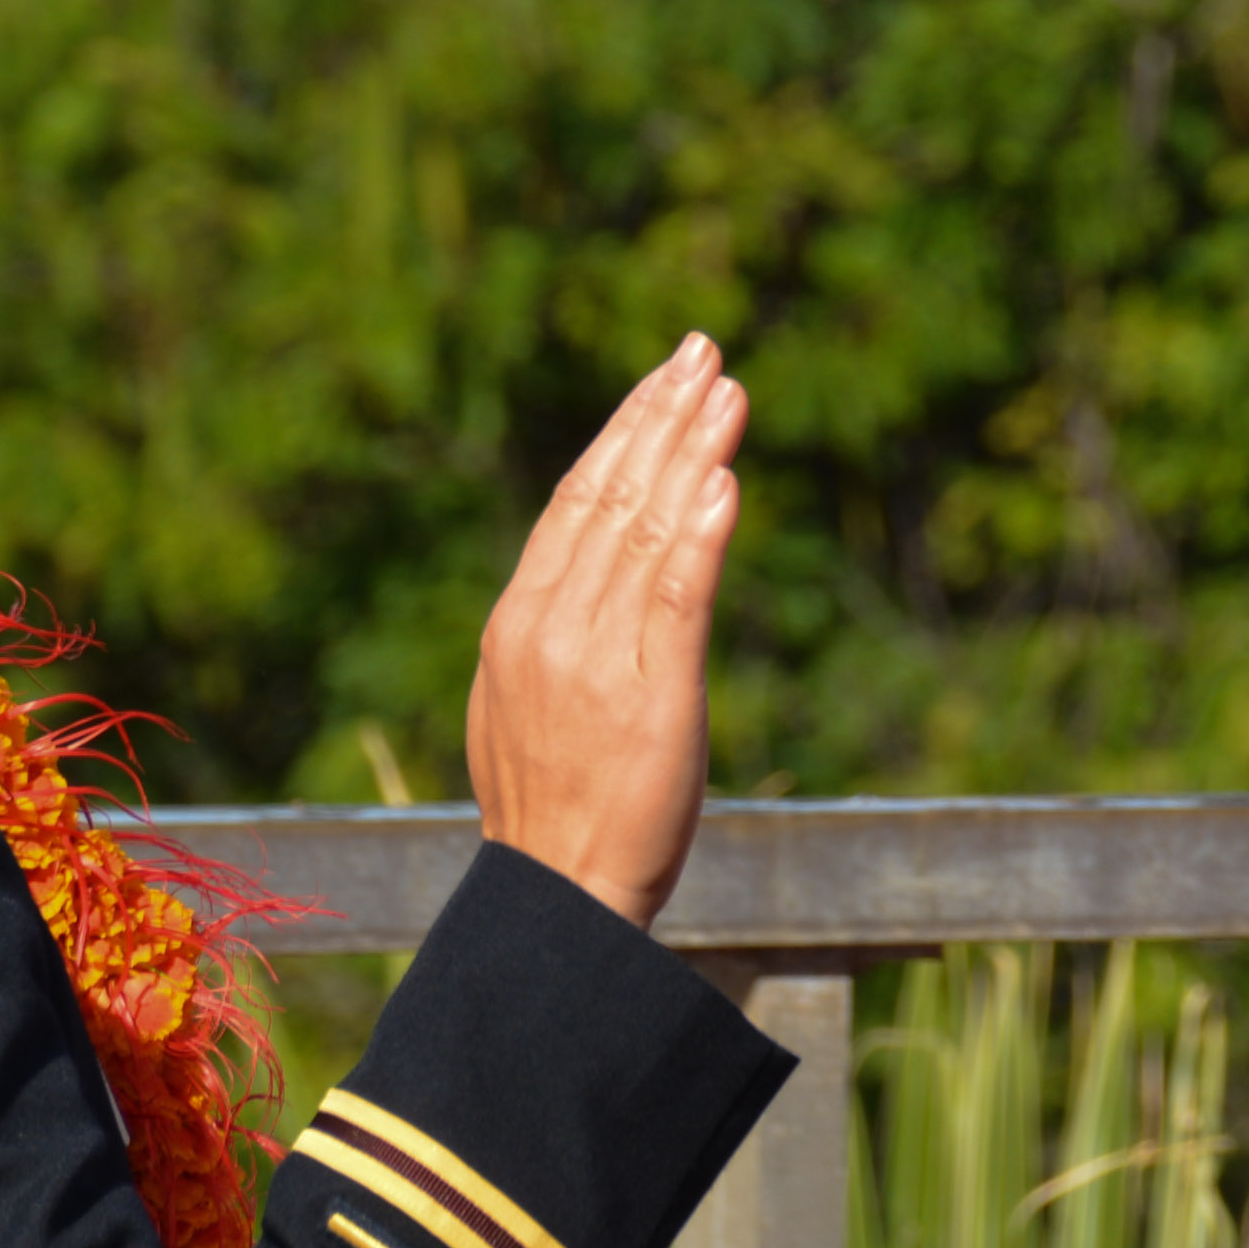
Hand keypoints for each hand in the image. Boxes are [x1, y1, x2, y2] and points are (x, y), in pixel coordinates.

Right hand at [470, 337, 749, 928]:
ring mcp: (599, 661)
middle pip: (612, 497)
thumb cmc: (552, 804)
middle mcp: (552, 628)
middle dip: (662, 418)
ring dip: (692, 453)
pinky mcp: (653, 698)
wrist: (557, 894)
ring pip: (648, 533)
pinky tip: (725, 481)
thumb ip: (562, 624)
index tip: (665, 378)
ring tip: (729, 392)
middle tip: (705, 353)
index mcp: (519, 622)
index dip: (624, 431)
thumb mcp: (532, 696)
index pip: (576, 500)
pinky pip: (677, 601)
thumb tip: (599, 559)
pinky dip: (701, 537)